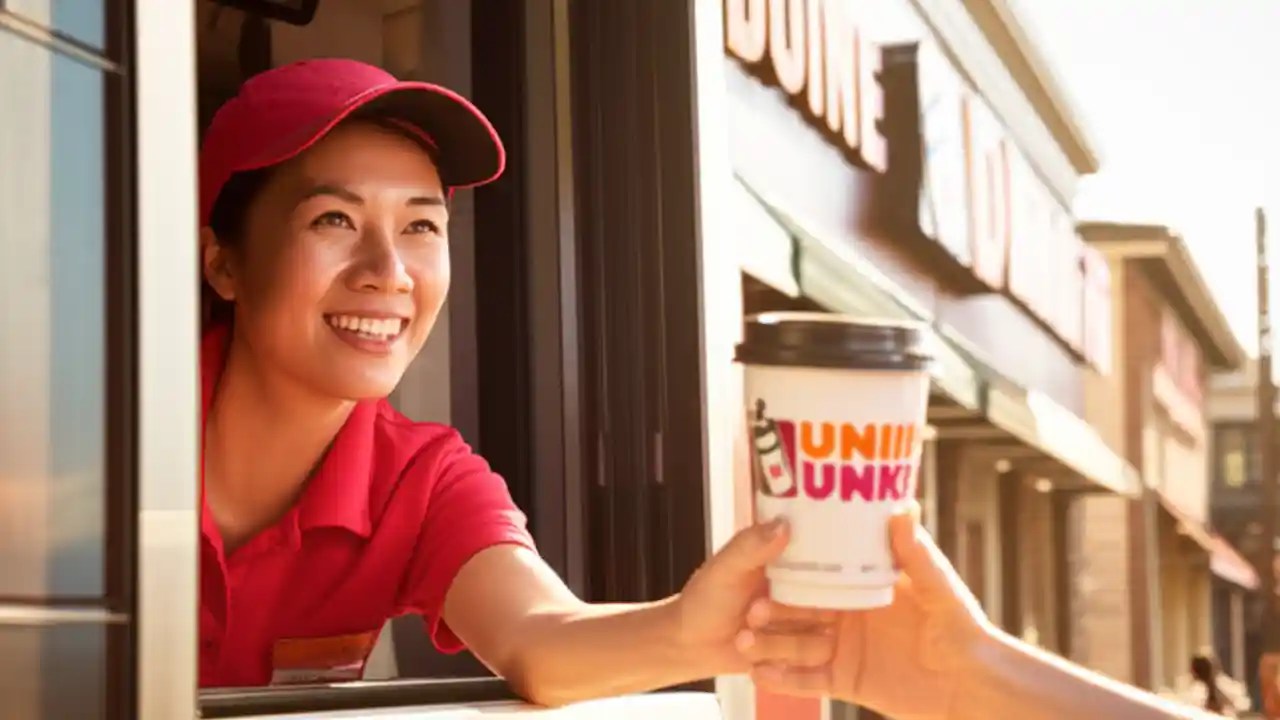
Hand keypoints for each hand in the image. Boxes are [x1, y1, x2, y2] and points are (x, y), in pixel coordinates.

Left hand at [674, 519, 837, 676]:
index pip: (827, 565)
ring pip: (819, 641)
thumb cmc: (706, 599)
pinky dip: (779, 661)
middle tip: (752, 614)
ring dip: (777, 642)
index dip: (821, 575)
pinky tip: (754, 657)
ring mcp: (805, 626)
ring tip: (743, 637)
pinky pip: (809, 662)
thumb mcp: (724, 569)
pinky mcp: (799, 655)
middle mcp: (807, 594)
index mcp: (793, 565)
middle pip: (827, 608)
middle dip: (786, 616)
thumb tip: (785, 525)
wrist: (692, 645)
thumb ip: (751, 546)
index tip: (796, 586)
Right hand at [747, 506, 995, 719]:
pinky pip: (808, 680)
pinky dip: (784, 679)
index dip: (792, 575)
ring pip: (797, 645)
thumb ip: (916, 554)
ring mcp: (843, 648)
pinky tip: (760, 677)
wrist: (973, 684)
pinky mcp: (845, 680)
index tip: (764, 570)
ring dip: (770, 646)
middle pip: (800, 611)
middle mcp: (848, 614)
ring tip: (745, 647)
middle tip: (748, 613)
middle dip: (772, 612)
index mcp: (863, 586)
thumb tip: (901, 507)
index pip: (820, 576)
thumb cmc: (963, 629)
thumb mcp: (938, 589)